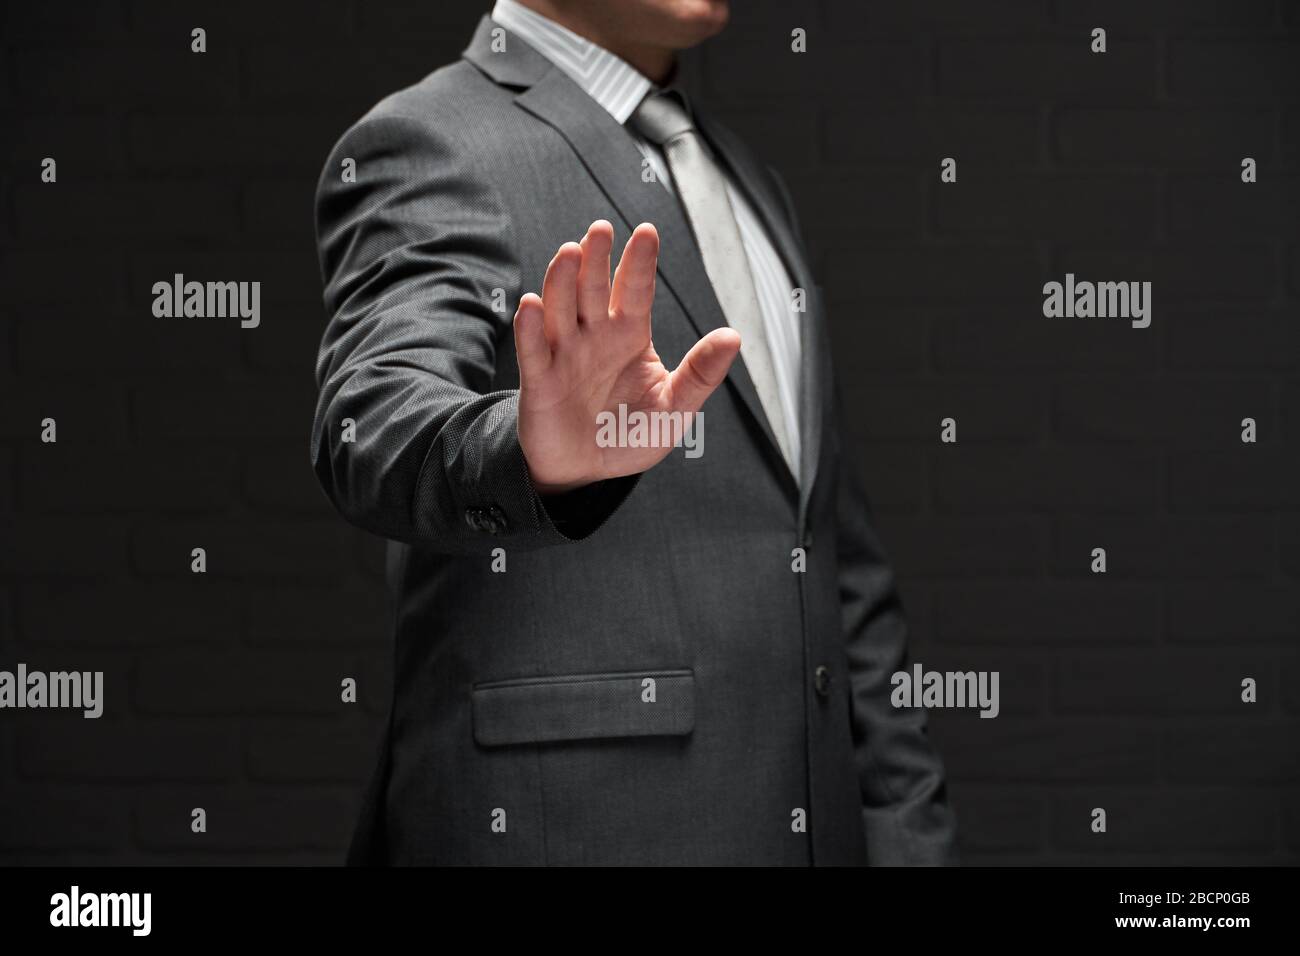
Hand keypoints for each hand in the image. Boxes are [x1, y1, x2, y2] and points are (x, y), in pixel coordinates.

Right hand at [514, 220, 740, 494]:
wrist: (586, 471)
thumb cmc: (628, 434)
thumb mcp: (674, 410)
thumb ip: (700, 374)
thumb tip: (733, 337)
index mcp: (630, 335)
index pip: (635, 291)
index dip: (639, 263)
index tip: (647, 232)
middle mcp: (594, 336)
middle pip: (593, 290)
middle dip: (597, 260)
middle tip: (602, 230)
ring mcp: (564, 355)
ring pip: (561, 309)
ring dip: (562, 281)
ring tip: (571, 253)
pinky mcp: (540, 381)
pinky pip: (534, 351)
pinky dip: (532, 329)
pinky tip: (532, 305)